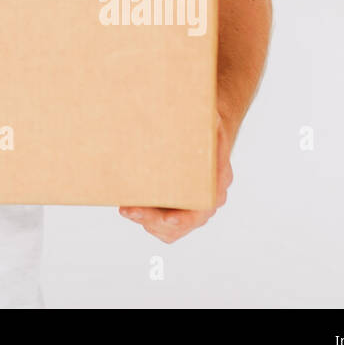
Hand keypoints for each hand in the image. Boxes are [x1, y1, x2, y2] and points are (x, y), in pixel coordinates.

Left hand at [118, 112, 233, 242]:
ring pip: (169, 229)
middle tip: (129, 210)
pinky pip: (161, 226)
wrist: (202, 138)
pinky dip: (146, 220)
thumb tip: (203, 115)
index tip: (170, 218)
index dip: (187, 216)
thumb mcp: (211, 122)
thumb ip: (208, 123)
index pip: (204, 206)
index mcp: (216, 182)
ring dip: (146, 221)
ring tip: (126, 208)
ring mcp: (191, 210)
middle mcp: (206, 201)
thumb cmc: (205, 130)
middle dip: (154, 220)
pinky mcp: (176, 210)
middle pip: (181, 223)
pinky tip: (130, 208)